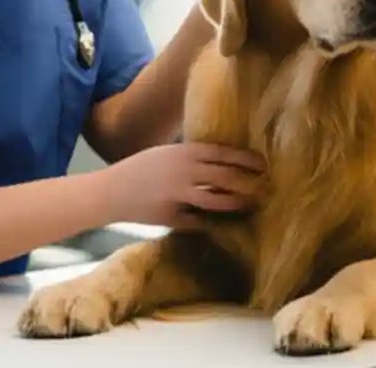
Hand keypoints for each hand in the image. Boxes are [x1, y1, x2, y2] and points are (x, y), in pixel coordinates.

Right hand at [102, 142, 266, 229]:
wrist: (111, 192)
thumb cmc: (141, 168)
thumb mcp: (167, 153)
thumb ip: (192, 155)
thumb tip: (222, 158)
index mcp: (185, 153)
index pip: (224, 154)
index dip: (246, 159)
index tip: (262, 163)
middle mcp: (185, 172)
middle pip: (227, 178)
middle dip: (249, 182)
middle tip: (265, 184)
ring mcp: (180, 196)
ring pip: (218, 201)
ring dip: (237, 203)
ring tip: (250, 203)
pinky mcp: (174, 217)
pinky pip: (200, 221)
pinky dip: (213, 221)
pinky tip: (225, 222)